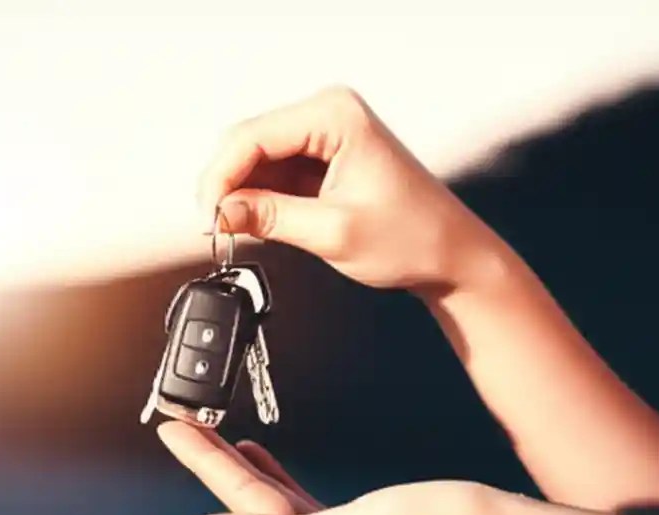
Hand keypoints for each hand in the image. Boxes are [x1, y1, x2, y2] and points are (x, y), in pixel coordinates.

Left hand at [157, 421, 501, 514]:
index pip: (239, 505)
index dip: (203, 460)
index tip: (170, 426)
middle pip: (250, 501)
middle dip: (214, 459)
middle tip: (181, 422)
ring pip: (272, 497)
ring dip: (243, 465)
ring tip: (215, 436)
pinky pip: (300, 498)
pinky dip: (276, 474)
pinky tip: (265, 458)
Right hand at [199, 86, 504, 292]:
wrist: (449, 255)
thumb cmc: (414, 238)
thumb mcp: (332, 233)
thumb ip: (270, 218)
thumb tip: (221, 212)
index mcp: (336, 116)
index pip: (252, 135)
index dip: (220, 177)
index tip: (208, 217)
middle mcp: (329, 114)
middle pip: (247, 142)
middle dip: (226, 185)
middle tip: (215, 228)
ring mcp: (324, 134)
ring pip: (254, 159)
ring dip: (239, 194)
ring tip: (237, 231)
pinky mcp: (321, 157)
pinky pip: (271, 172)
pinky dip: (256, 198)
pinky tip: (255, 223)